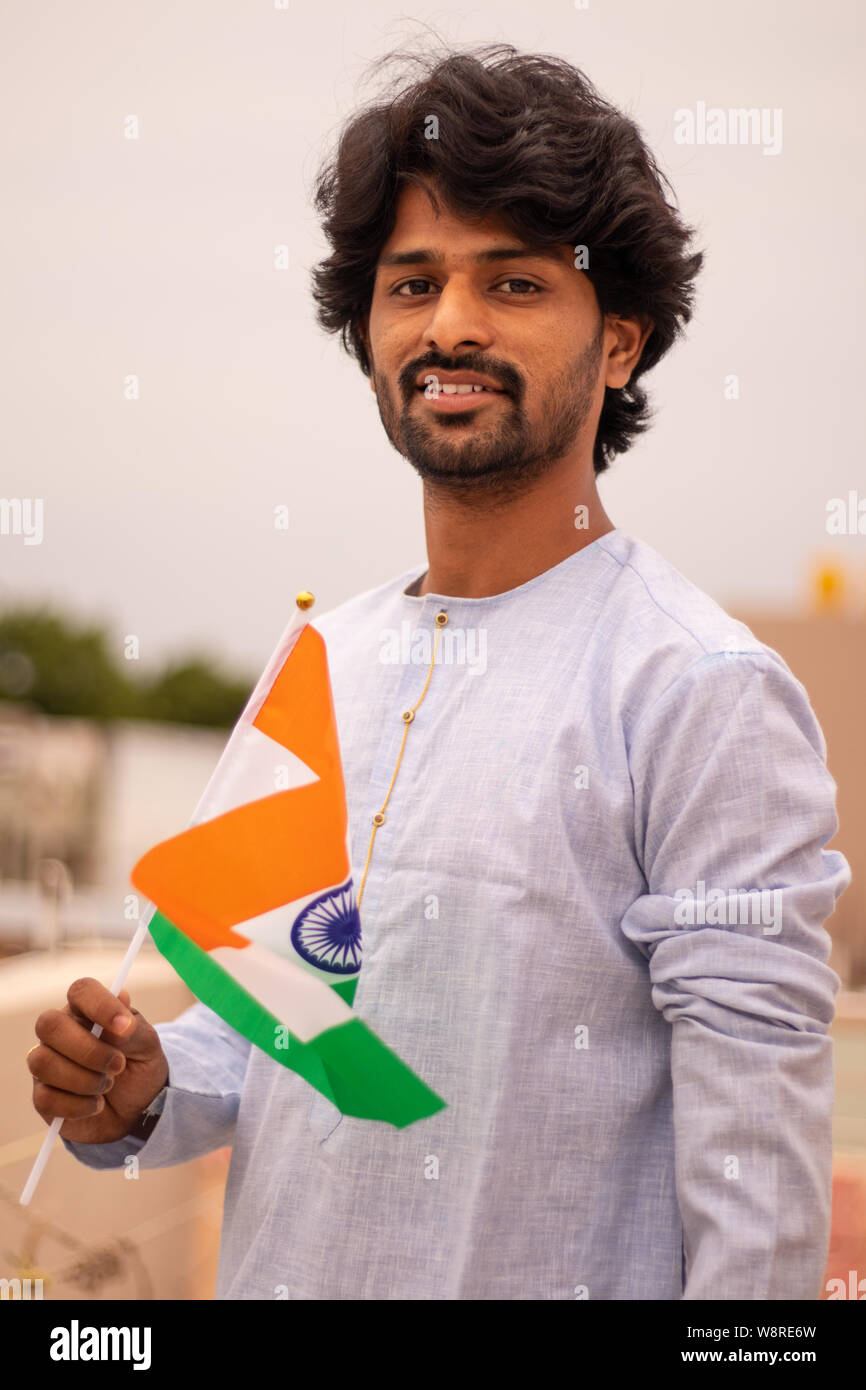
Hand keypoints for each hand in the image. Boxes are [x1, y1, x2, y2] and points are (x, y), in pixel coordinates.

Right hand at [28, 977, 168, 1143]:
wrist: (137, 1110)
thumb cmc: (138, 1068)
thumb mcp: (147, 1046)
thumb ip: (133, 1027)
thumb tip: (121, 999)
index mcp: (87, 1011)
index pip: (81, 991)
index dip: (101, 1005)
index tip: (126, 1027)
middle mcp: (60, 1033)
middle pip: (49, 1024)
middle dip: (88, 1049)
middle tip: (118, 1065)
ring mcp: (47, 1063)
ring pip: (42, 1062)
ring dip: (84, 1079)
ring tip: (108, 1085)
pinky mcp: (42, 1097)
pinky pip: (45, 1098)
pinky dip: (78, 1105)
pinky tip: (96, 1105)